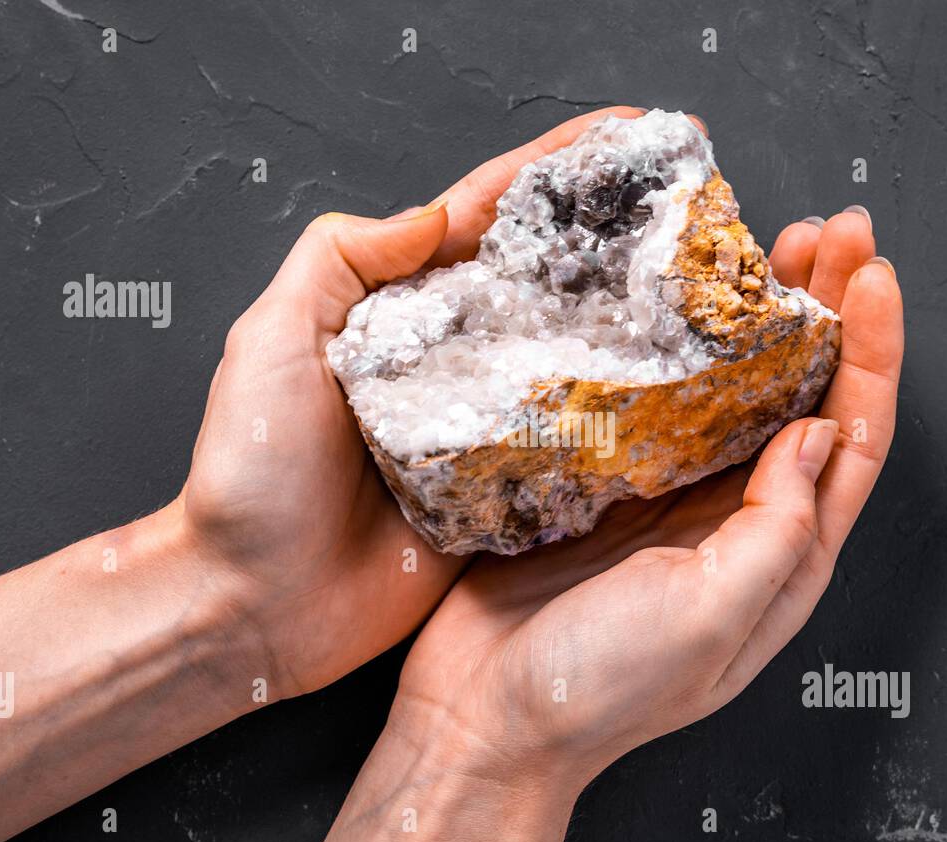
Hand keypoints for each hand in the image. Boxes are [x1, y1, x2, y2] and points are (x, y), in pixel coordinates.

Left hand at [174, 107, 649, 698]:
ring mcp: (480, 429)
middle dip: (610, 236)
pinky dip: (619, 420)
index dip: (552, 170)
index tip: (625, 133)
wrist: (256, 603)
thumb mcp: (272, 342)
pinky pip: (571, 449)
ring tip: (697, 284)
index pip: (482, 220)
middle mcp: (448, 364)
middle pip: (541, 281)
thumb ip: (339, 263)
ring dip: (627, 320)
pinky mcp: (503, 495)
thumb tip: (436, 213)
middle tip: (684, 206)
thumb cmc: (249, 475)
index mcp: (395, 315)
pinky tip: (672, 395)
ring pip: (567, 359)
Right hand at [319, 208, 901, 841]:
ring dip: (758, 319)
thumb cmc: (599, 689)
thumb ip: (775, 528)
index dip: (874, 352)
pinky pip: (661, 403)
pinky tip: (674, 303)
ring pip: (737, 390)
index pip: (853, 438)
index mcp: (783, 559)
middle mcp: (740, 522)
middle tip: (829, 233)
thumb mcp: (709, 617)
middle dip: (828, 312)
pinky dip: (678, 348)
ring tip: (768, 243)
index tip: (875, 275)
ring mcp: (674, 499)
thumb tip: (817, 432)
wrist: (486, 719)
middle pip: (806, 398)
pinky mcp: (611, 484)